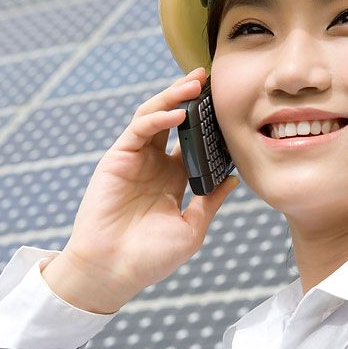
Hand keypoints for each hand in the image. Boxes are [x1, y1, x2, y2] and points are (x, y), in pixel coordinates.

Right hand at [51, 66, 240, 309]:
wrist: (114, 270)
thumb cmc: (151, 257)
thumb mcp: (191, 228)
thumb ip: (210, 202)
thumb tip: (234, 179)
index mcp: (174, 180)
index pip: (195, 142)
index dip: (210, 124)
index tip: (231, 107)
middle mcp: (155, 165)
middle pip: (175, 121)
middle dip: (192, 98)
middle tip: (212, 78)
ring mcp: (136, 159)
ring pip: (156, 116)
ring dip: (175, 97)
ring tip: (196, 85)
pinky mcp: (118, 158)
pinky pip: (140, 129)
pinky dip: (158, 117)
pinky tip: (178, 114)